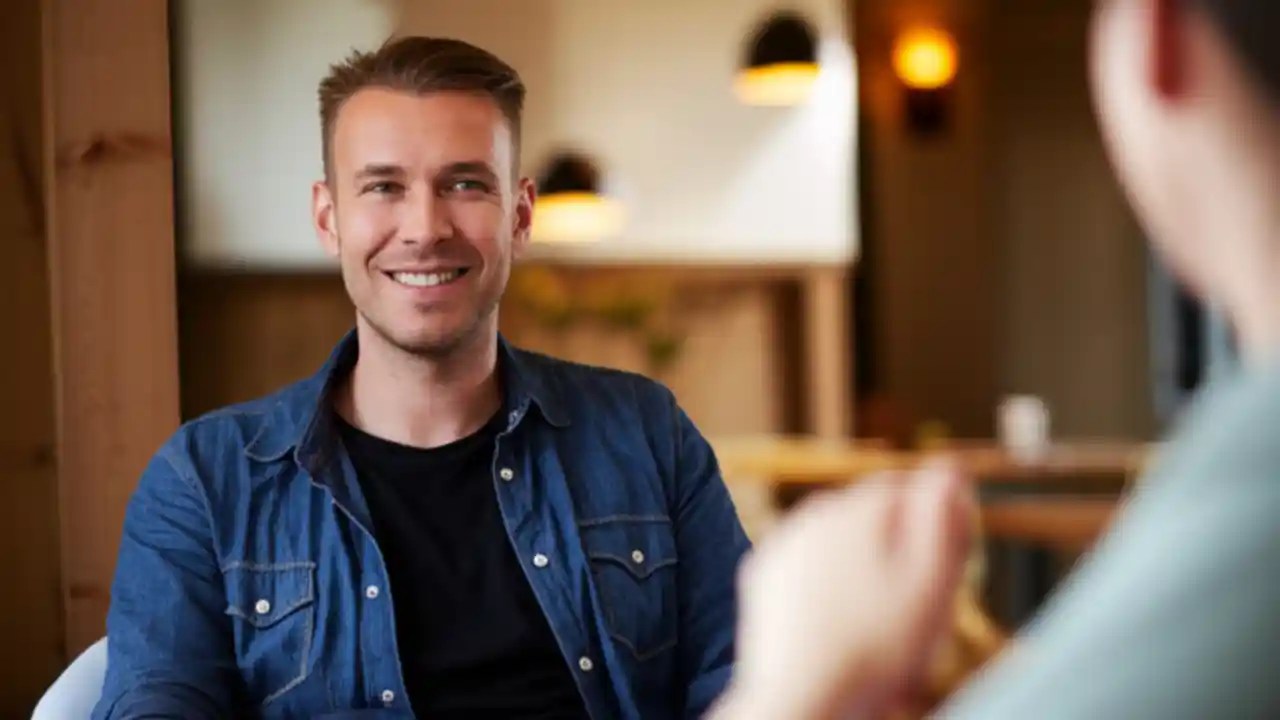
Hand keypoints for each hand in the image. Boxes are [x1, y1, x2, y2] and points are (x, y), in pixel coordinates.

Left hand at [713, 462, 975, 719]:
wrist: (800, 700)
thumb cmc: (875, 649)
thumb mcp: (930, 582)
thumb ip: (942, 518)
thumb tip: (952, 465)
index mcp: (856, 508)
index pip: (905, 488)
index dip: (931, 523)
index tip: (940, 567)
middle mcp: (812, 514)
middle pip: (869, 513)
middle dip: (892, 543)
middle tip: (909, 602)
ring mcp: (782, 544)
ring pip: (835, 541)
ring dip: (857, 565)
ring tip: (873, 620)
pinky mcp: (762, 576)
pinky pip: (806, 568)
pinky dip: (823, 587)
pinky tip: (837, 622)